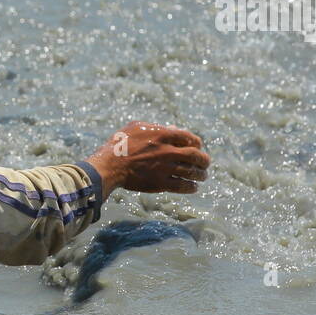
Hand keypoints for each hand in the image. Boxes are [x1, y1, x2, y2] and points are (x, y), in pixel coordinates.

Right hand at [85, 121, 209, 194]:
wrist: (109, 166)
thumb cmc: (119, 145)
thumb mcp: (136, 127)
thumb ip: (156, 127)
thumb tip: (173, 129)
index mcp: (163, 135)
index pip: (190, 138)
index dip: (197, 143)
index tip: (197, 147)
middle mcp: (167, 151)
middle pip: (196, 156)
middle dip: (204, 160)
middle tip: (206, 163)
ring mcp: (165, 168)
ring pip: (192, 172)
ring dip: (201, 175)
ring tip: (203, 176)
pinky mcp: (160, 183)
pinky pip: (182, 186)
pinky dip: (191, 187)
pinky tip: (193, 187)